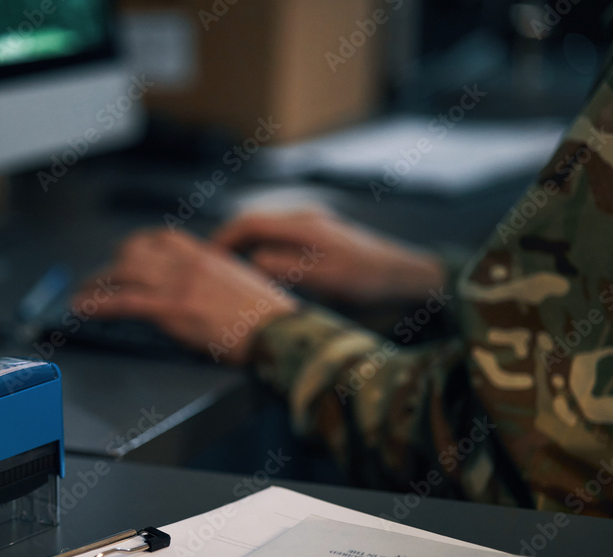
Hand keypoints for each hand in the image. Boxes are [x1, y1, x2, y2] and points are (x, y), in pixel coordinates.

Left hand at [72, 229, 297, 363]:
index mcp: (207, 256)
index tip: (128, 254)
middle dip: (112, 265)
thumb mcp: (243, 283)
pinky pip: (125, 301)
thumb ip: (218, 277)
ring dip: (97, 283)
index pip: (163, 236)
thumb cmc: (268, 317)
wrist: (278, 332)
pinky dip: (99, 302)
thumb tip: (204, 284)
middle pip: (135, 251)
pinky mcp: (172, 309)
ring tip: (82, 293)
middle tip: (100, 278)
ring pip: (124, 272)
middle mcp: (188, 264)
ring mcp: (179, 285)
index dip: (138, 244)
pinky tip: (83, 307)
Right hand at [213, 208, 445, 301]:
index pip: (250, 223)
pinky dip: (263, 251)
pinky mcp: (321, 238)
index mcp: (303, 225)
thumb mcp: (326, 279)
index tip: (206, 257)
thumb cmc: (369, 280)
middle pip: (255, 224)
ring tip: (229, 271)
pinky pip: (281, 239)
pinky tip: (260, 271)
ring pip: (267, 232)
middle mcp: (305, 219)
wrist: (406, 276)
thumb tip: (252, 263)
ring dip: (246, 247)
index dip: (223, 238)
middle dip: (230, 242)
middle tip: (210, 266)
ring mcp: (314, 227)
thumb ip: (286, 268)